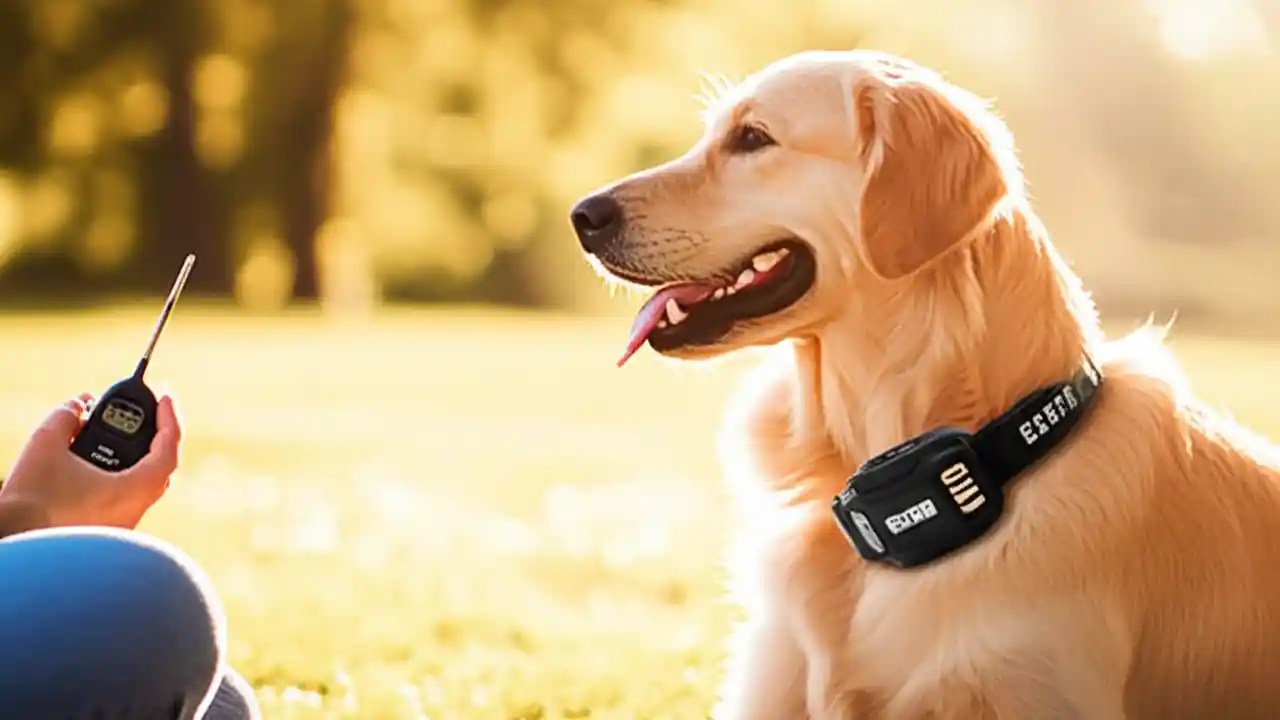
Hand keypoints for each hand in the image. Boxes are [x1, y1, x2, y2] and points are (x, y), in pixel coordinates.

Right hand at [0, 393, 182, 529]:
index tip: (165, 397)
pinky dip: (116, 475)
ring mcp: (122, 526)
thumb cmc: (31, 501)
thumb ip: (65, 416)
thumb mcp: (45, 445)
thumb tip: (78, 406)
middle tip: (143, 414)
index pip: (168, 449)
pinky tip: (95, 464)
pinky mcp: (105, 535)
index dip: (169, 418)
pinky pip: (122, 498)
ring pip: (139, 484)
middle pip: (158, 466)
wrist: (13, 547)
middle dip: (152, 435)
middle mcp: (135, 511)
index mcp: (134, 491)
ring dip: (130, 456)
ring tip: (112, 435)